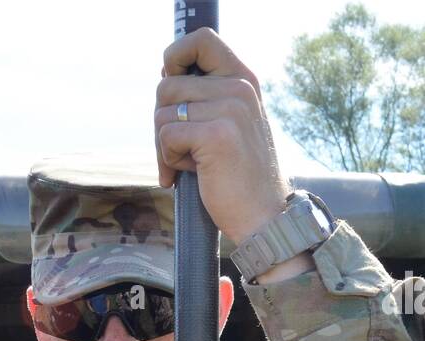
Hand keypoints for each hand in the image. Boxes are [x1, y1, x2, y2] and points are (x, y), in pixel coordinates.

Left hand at [154, 28, 290, 248]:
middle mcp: (239, 88)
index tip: (171, 84)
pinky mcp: (217, 135)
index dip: (174, 57)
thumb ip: (204, 98)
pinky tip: (192, 174)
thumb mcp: (227, 125)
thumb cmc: (237, 176)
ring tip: (191, 165)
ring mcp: (230, 109)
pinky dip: (168, 161)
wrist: (263, 217)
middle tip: (179, 151)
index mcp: (243, 80)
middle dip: (162, 122)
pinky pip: (166, 136)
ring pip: (162, 114)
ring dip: (165, 147)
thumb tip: (165, 74)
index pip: (200, 40)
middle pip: (166, 86)